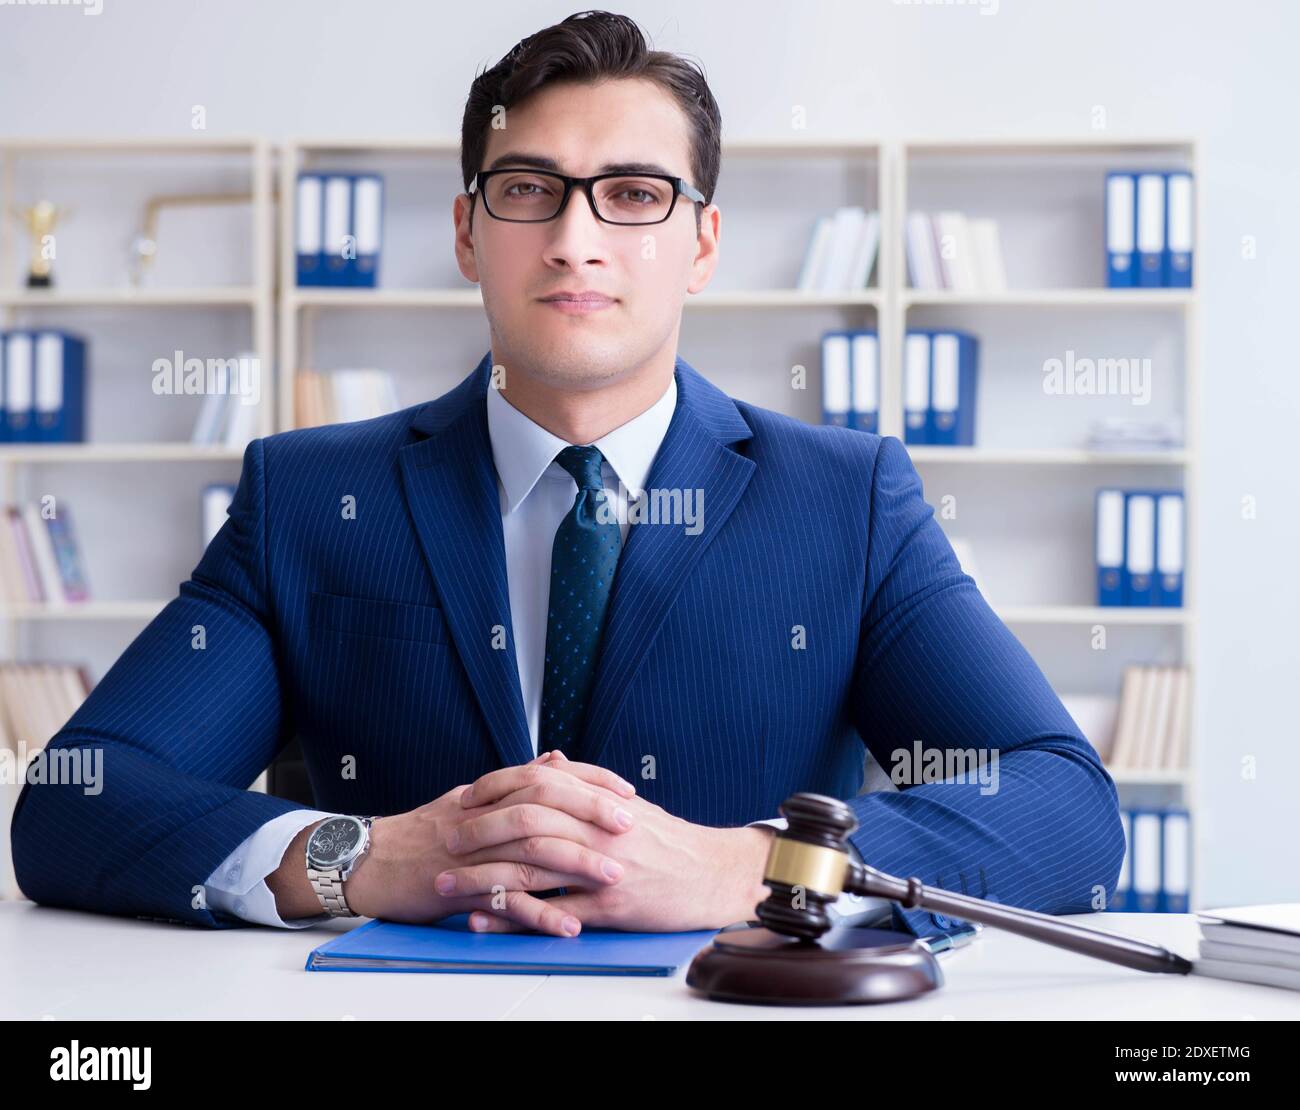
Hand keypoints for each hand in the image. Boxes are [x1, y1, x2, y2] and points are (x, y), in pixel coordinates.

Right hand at [341, 752, 637, 936]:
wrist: (369, 860)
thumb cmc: (424, 832)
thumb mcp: (473, 798)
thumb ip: (517, 782)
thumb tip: (556, 761)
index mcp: (491, 794)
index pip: (550, 777)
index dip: (591, 782)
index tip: (626, 791)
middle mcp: (485, 816)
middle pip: (546, 806)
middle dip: (592, 816)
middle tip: (630, 829)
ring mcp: (473, 853)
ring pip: (531, 853)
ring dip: (576, 866)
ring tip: (613, 879)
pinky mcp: (460, 889)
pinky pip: (505, 902)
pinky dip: (540, 914)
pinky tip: (569, 924)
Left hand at [447, 751, 773, 932]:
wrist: (714, 875)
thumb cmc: (671, 842)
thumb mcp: (628, 804)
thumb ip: (586, 783)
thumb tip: (553, 760)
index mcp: (600, 801)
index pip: (539, 783)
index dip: (498, 787)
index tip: (467, 797)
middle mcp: (599, 830)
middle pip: (527, 822)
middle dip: (479, 831)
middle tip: (448, 840)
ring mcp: (603, 869)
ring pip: (531, 869)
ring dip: (481, 876)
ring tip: (447, 884)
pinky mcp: (608, 907)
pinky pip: (551, 912)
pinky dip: (512, 917)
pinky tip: (483, 919)